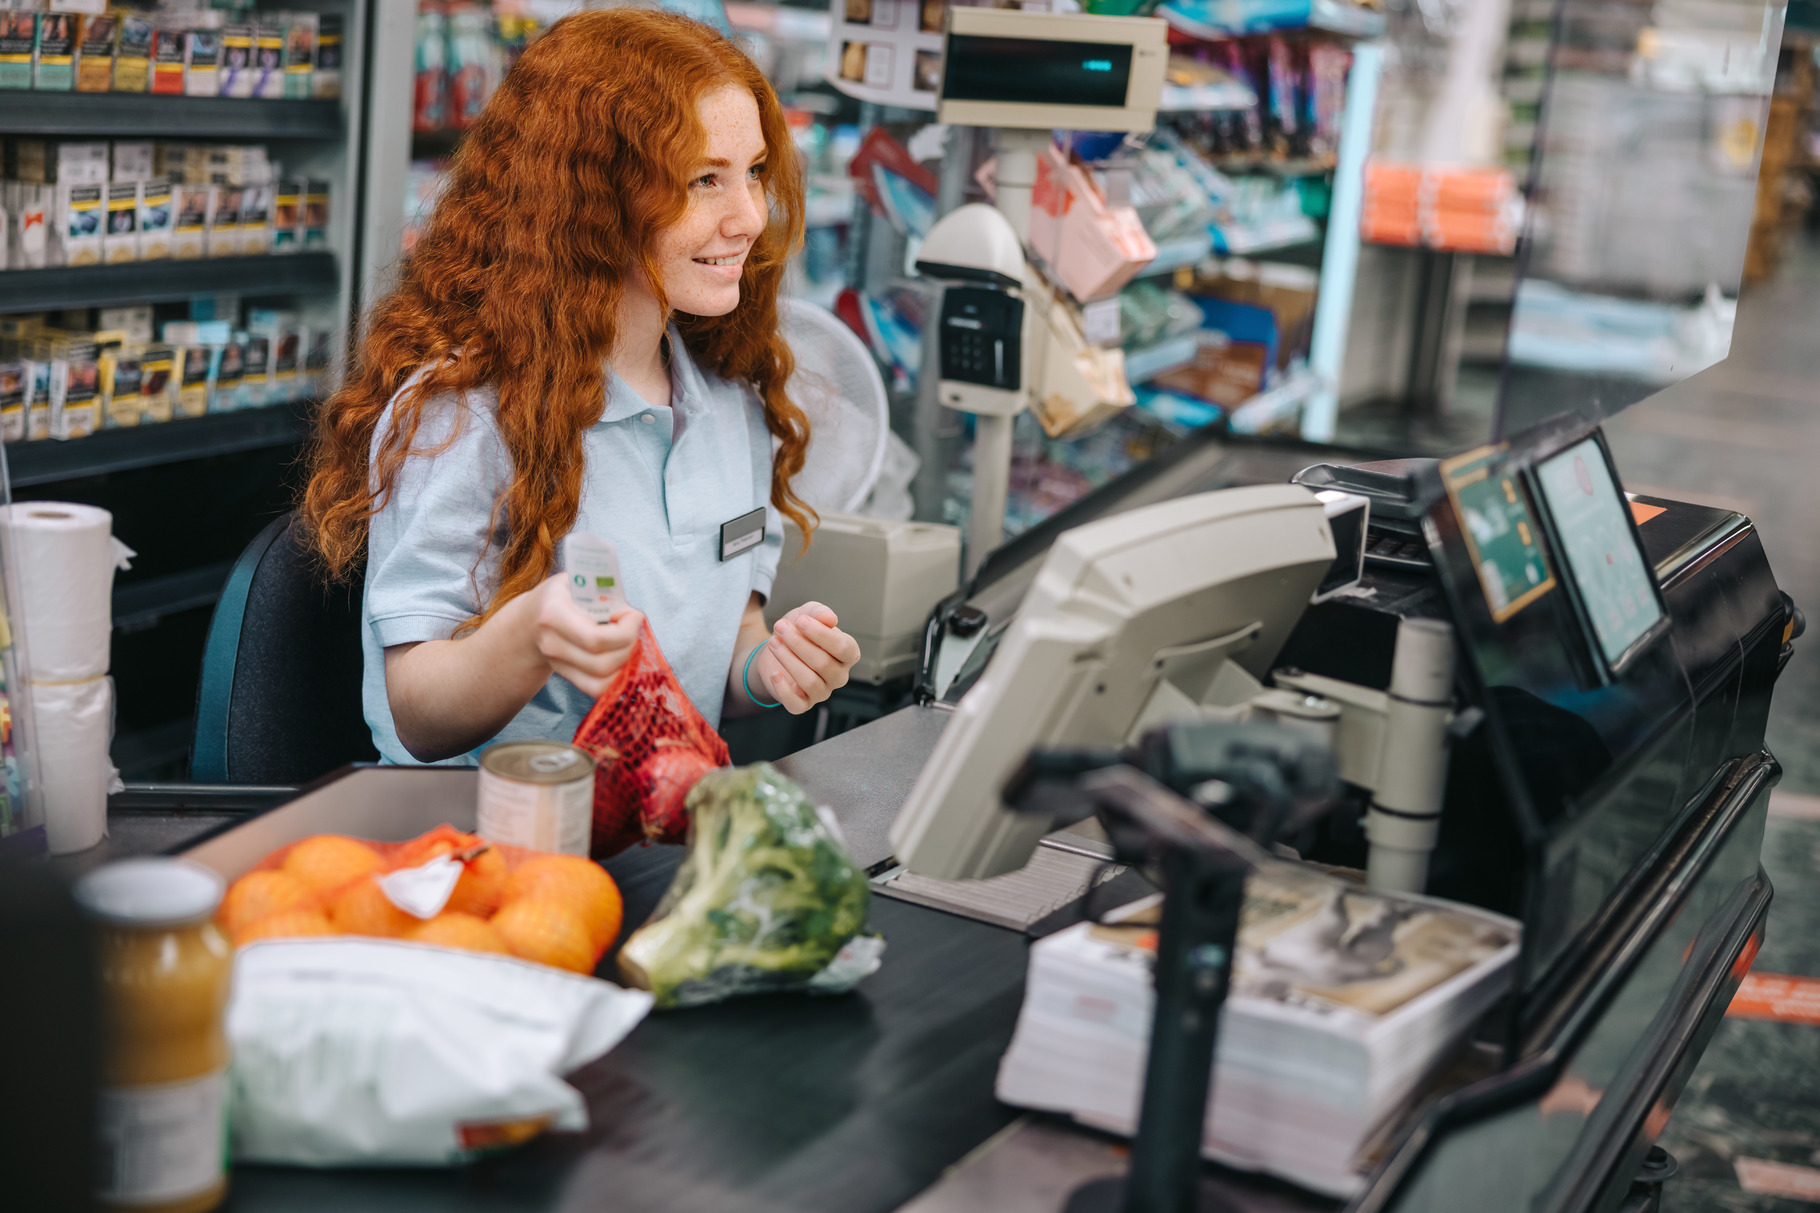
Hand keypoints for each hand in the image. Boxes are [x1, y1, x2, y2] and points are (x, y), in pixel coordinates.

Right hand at [525, 574, 643, 697]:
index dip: (625, 631)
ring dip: (626, 663)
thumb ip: (603, 592)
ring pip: (602, 681)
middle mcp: (551, 643)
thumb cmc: (562, 596)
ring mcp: (557, 664)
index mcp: (553, 613)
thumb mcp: (578, 581)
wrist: (530, 621)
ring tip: (627, 642)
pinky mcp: (566, 677)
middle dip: (629, 646)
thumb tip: (631, 615)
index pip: (596, 638)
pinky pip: (598, 689)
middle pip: (602, 663)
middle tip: (633, 628)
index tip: (634, 615)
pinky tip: (623, 658)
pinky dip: (617, 678)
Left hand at [751, 601, 859, 713]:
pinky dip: (783, 690)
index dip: (822, 634)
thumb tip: (829, 618)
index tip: (800, 620)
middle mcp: (839, 676)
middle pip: (824, 664)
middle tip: (781, 627)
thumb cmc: (799, 632)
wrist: (778, 648)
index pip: (843, 648)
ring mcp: (822, 692)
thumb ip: (819, 613)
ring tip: (773, 642)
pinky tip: (774, 673)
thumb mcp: (807, 614)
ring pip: (810, 682)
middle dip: (798, 643)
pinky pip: (796, 704)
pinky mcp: (803, 703)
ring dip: (788, 659)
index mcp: (848, 654)